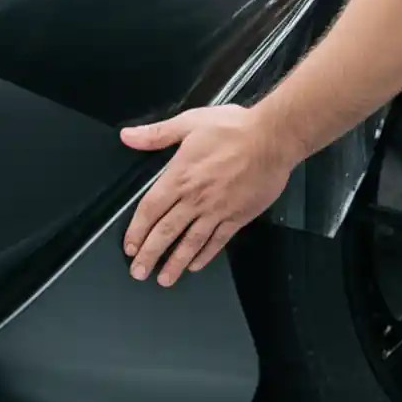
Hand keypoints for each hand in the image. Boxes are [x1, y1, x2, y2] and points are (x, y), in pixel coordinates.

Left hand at [120, 104, 302, 286]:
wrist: (273, 139)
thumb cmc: (234, 128)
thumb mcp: (190, 123)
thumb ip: (157, 134)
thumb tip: (127, 136)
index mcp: (180, 176)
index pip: (151, 209)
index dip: (137, 230)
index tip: (129, 247)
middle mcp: (195, 198)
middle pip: (166, 231)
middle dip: (150, 254)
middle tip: (139, 272)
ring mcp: (217, 210)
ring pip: (190, 242)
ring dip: (175, 262)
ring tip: (164, 279)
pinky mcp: (238, 217)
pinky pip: (218, 241)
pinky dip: (205, 255)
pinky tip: (194, 265)